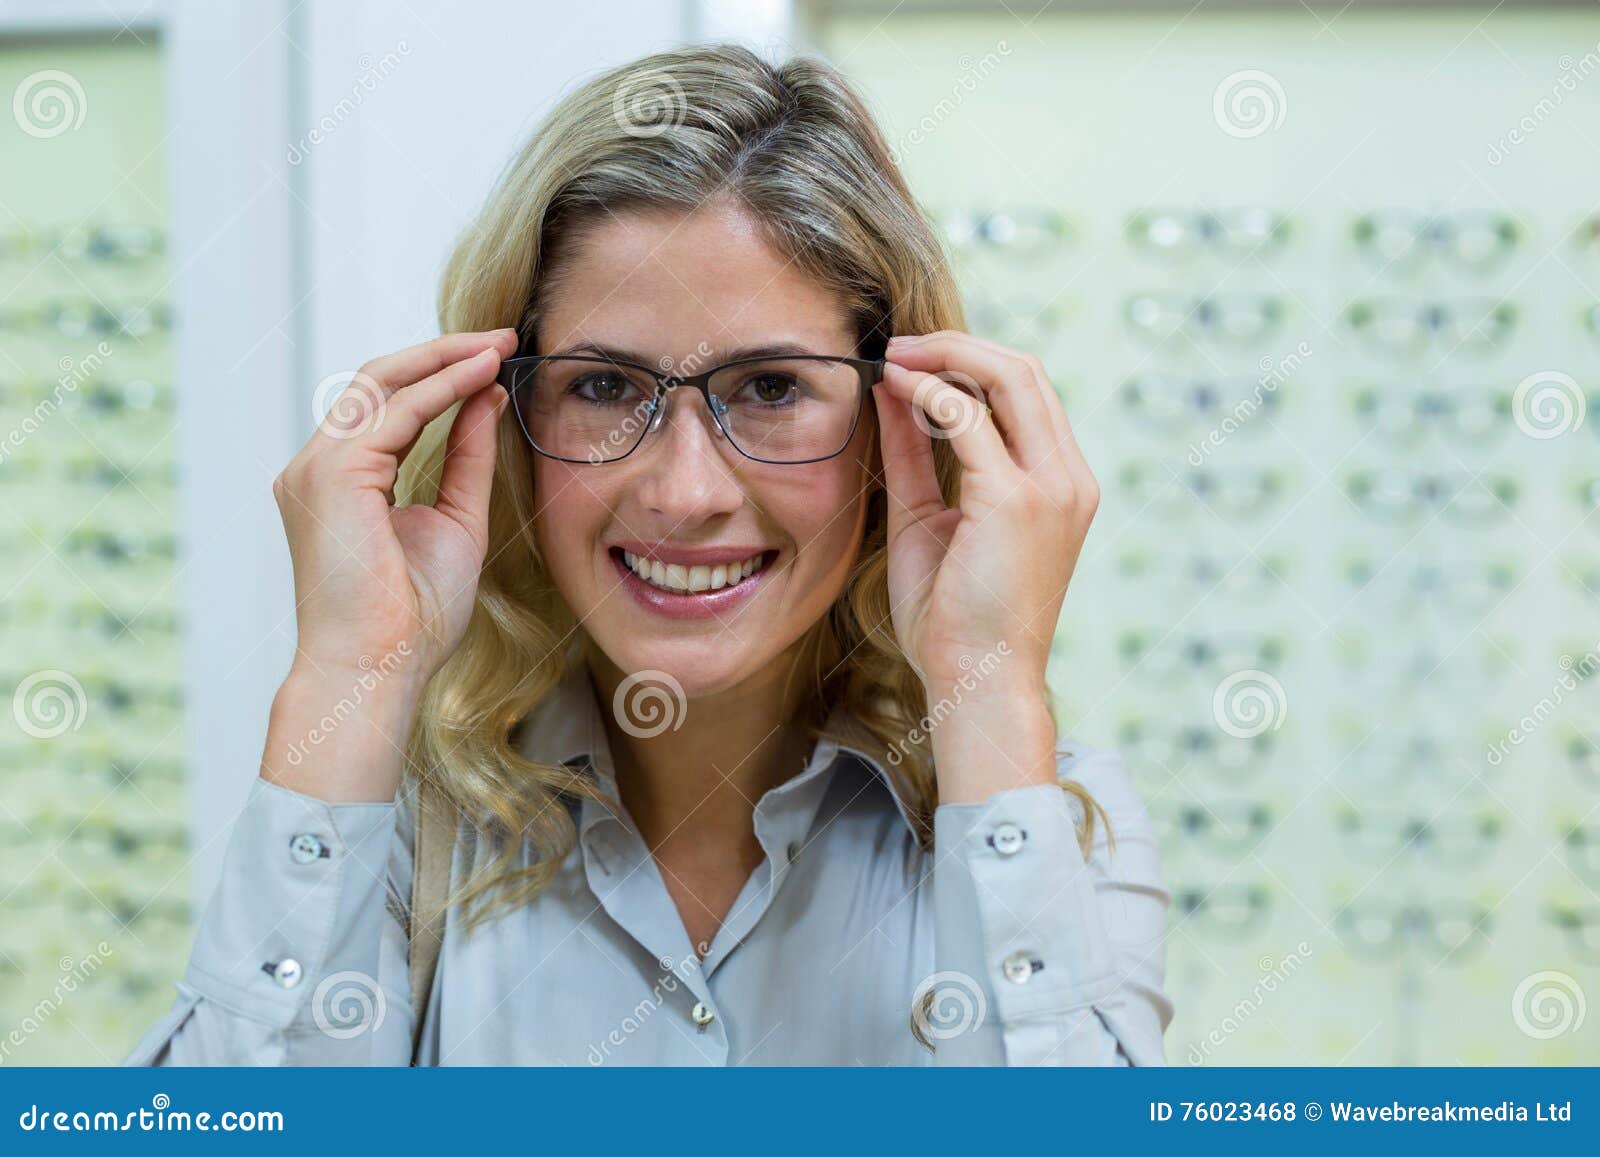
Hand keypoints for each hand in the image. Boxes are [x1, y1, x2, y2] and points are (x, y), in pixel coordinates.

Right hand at [272, 329, 516, 699]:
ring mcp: (316, 468)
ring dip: (444, 360)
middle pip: (378, 383)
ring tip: (498, 346)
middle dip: (443, 354)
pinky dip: (442, 388)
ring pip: (382, 386)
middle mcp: (317, 467)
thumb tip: (487, 398)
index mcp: (340, 481)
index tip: (496, 360)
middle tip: (503, 338)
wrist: (380, 668)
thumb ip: (466, 458)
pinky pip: (394, 413)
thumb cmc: (413, 617)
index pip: (387, 407)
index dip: (441, 376)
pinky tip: (481, 375)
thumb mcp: (456, 521)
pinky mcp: (331, 474)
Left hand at [873, 331, 1098, 798]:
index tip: (912, 359)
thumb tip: (894, 391)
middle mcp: (1070, 479)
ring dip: (945, 355)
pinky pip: (970, 418)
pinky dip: (930, 392)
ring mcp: (1052, 487)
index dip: (970, 362)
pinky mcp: (1017, 500)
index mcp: (1062, 485)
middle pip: (1026, 371)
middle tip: (898, 345)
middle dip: (958, 345)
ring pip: (1009, 378)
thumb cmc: (953, 617)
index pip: (1028, 393)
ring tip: (893, 356)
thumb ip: (916, 454)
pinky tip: (895, 387)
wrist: (977, 682)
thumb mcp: (928, 518)